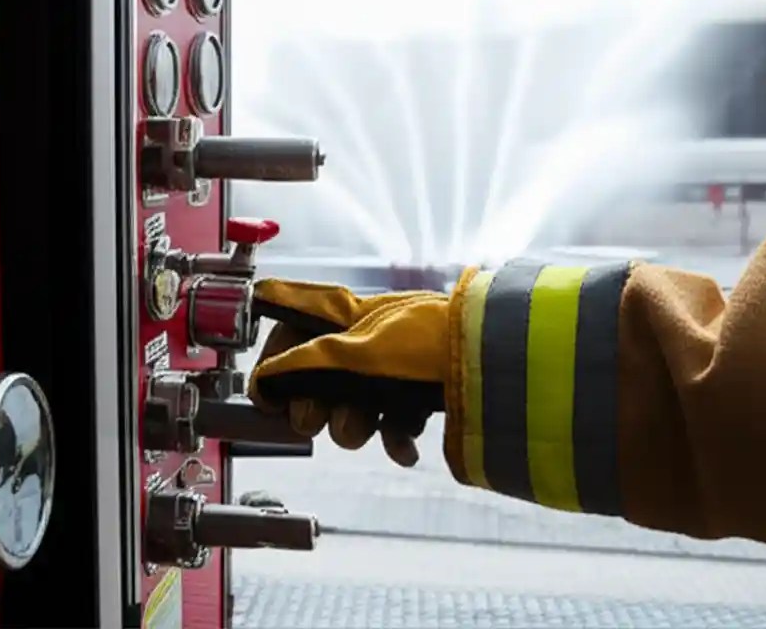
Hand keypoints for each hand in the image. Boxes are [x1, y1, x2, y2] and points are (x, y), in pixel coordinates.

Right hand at [247, 279, 447, 466]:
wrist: (499, 358)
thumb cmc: (431, 336)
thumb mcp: (358, 347)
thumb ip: (308, 364)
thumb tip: (267, 383)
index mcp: (345, 315)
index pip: (291, 332)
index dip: (275, 364)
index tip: (268, 396)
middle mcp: (365, 340)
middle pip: (318, 380)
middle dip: (312, 406)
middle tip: (311, 419)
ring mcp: (392, 371)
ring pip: (353, 408)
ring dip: (351, 425)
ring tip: (363, 427)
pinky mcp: (420, 399)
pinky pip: (393, 425)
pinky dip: (394, 440)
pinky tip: (405, 451)